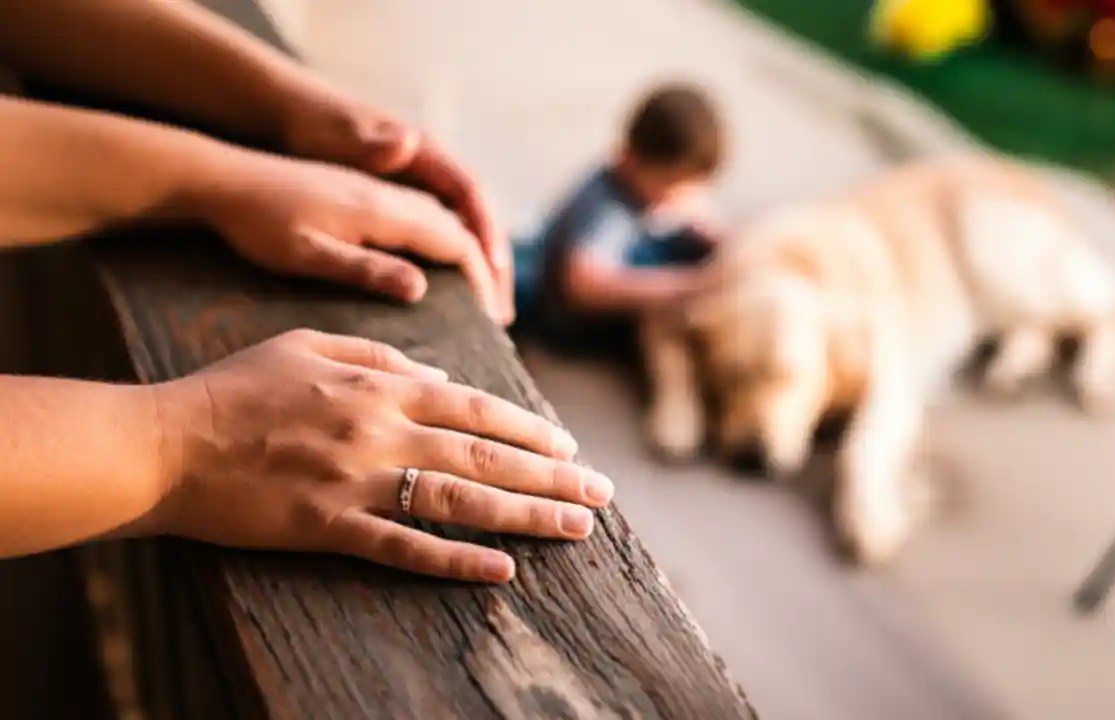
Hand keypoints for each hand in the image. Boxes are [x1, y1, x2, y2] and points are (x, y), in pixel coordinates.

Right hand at [145, 329, 611, 581]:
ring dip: (526, 515)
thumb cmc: (235, 388)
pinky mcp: (327, 527)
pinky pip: (404, 548)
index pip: (476, 407)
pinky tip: (501, 572)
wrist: (164, 442)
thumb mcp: (309, 344)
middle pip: (485, 453)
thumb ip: (381, 354)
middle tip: (602, 494)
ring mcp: (356, 480)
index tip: (571, 447)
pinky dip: (454, 561)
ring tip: (578, 528)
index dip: (531, 428)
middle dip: (552, 475)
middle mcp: (380, 429)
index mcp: (379, 384)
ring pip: (461, 498)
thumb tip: (443, 376)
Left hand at [190, 148, 503, 319]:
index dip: (480, 278)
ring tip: (481, 297)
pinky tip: (436, 268)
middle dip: (487, 269)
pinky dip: (443, 243)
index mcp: (381, 209)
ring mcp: (375, 190)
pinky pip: (420, 216)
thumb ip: (364, 267)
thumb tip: (421, 288)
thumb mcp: (306, 253)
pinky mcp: (361, 194)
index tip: (493, 317)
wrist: (220, 178)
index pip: (453, 240)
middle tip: (502, 316)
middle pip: (457, 227)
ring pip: (441, 219)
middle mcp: (387, 193)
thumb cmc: (257, 223)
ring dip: (468, 255)